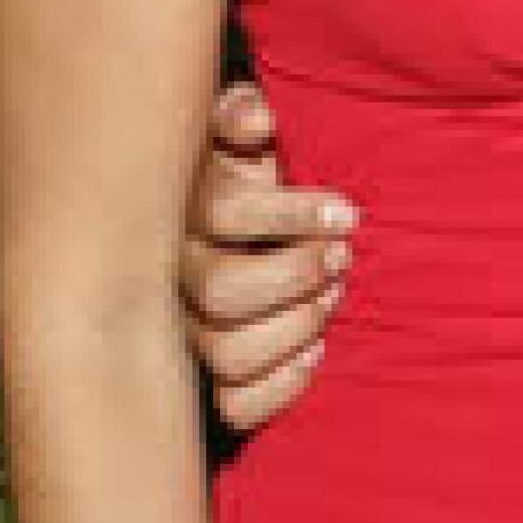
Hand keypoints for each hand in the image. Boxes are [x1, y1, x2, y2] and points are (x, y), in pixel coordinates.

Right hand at [185, 77, 352, 432]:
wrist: (241, 240)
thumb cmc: (247, 183)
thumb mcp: (243, 140)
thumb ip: (240, 118)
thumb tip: (255, 118)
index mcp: (184, 211)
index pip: (223, 215)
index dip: (292, 215)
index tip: (347, 215)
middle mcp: (175, 276)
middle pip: (222, 291)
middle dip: (296, 275)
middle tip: (341, 261)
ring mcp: (187, 332)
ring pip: (228, 351)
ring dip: (296, 327)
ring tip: (332, 302)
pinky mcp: (209, 382)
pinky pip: (235, 405)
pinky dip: (282, 386)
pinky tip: (315, 354)